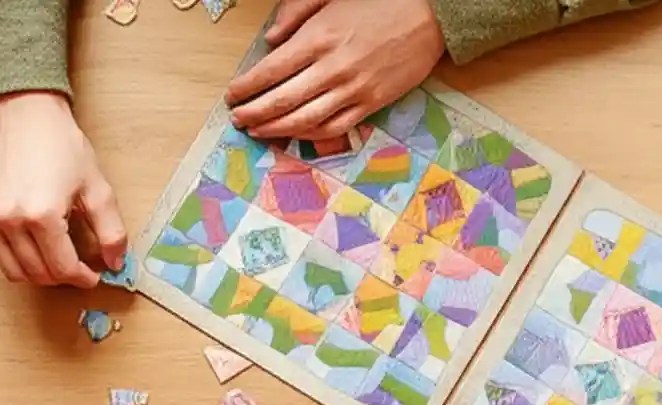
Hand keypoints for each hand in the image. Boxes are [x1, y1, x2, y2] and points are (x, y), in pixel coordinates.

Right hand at [0, 91, 127, 286]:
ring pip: (16, 270)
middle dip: (64, 278)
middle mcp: (11, 220)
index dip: (82, 278)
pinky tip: (37, 250)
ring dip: (41, 274)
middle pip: (39, 273)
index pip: (63, 268)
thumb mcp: (97, 187)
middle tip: (80, 269)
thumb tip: (116, 261)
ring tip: (59, 262)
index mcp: (42, 215)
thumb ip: (110, 230)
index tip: (93, 275)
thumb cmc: (60, 143)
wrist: (25, 113)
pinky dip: (18, 261)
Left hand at [225, 0, 444, 139]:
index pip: (271, 70)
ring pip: (304, 119)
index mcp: (319, 37)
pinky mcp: (371, 103)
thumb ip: (296, 11)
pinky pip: (333, 126)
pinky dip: (309, 133)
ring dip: (276, 128)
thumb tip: (271, 39)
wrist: (429, 17)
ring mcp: (353, 89)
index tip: (232, 94)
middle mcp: (332, 68)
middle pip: (282, 100)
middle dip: (254, 113)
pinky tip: (293, 133)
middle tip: (238, 118)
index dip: (247, 86)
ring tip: (257, 131)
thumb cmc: (379, 1)